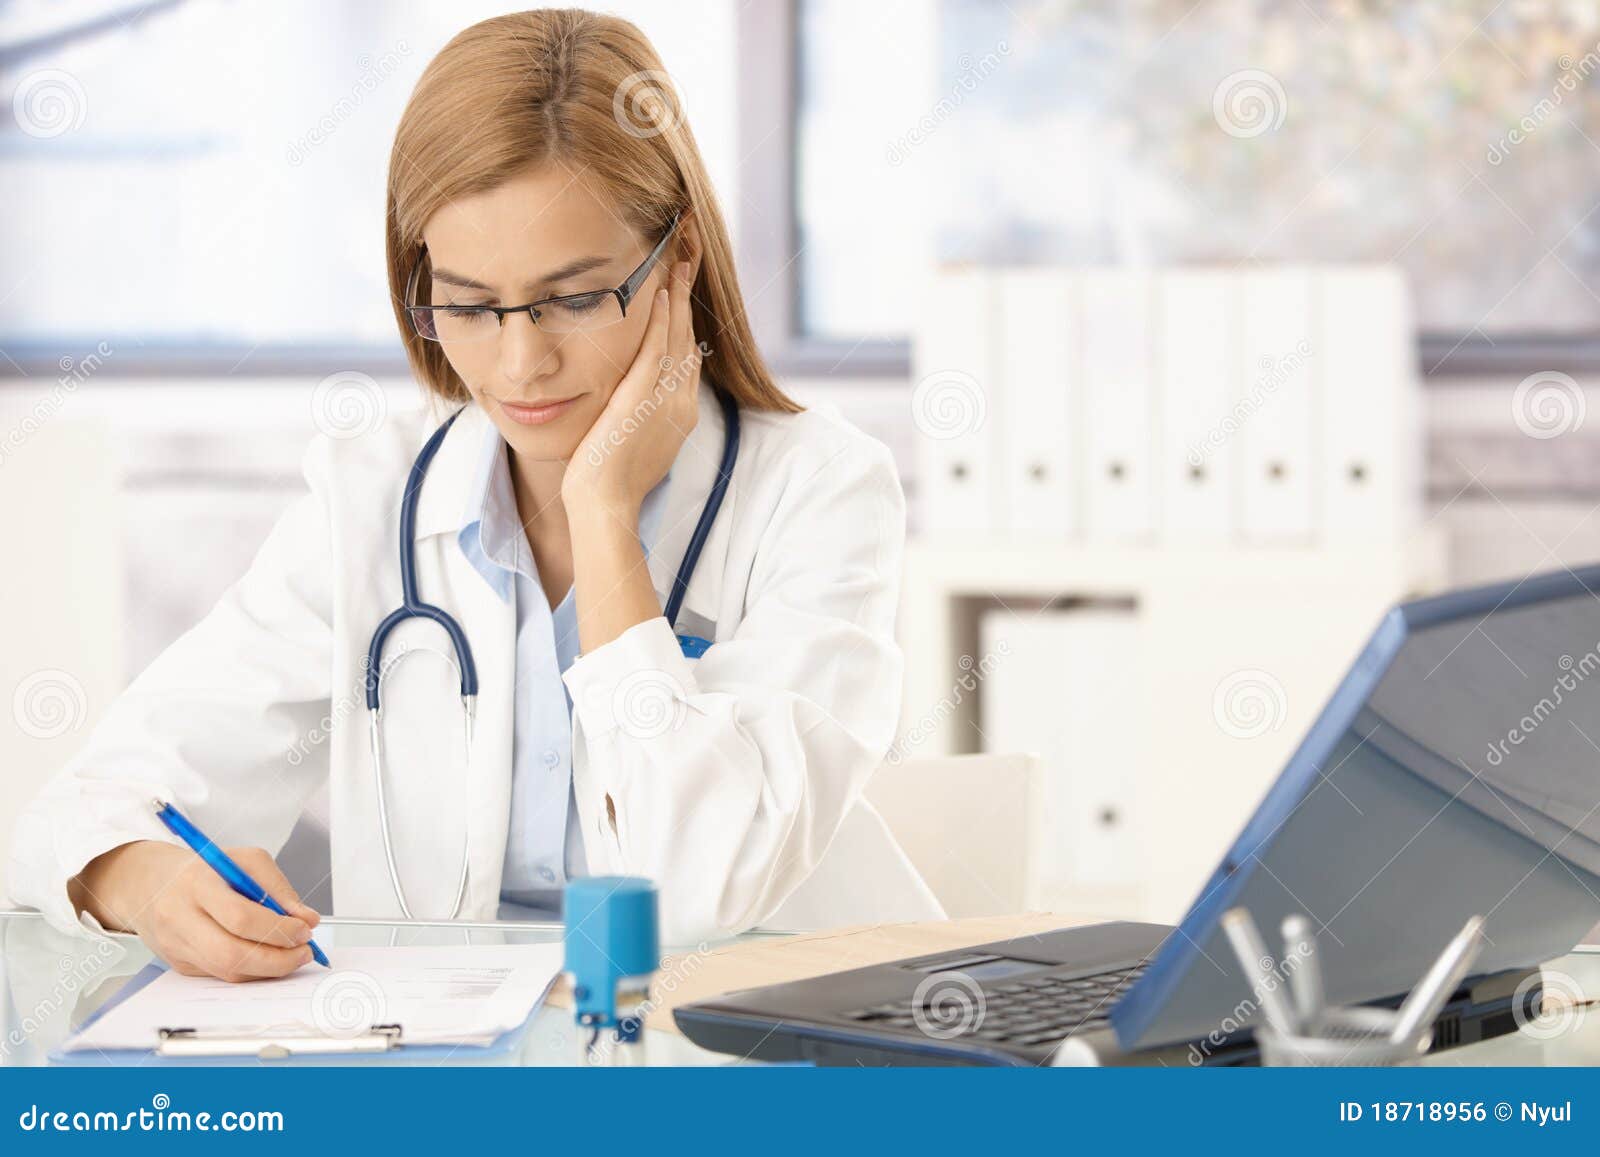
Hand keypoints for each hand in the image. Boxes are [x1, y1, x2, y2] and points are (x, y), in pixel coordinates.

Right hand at [69, 840, 320, 981]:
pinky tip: (269, 958)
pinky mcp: (179, 965)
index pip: (240, 916)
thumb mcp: (243, 861)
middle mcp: (181, 918)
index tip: (304, 930)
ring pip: (228, 971)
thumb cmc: (203, 870)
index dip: (277, 929)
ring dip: (270, 969)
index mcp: (197, 884)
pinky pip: (222, 975)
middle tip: (304, 951)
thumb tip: (307, 919)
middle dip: (277, 959)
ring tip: (293, 955)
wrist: (149, 885)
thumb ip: (277, 888)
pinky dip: (252, 970)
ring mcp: (176, 946)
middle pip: (231, 954)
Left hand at [563, 250, 704, 519]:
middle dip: (687, 300)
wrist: (604, 505)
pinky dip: (660, 320)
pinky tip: (660, 293)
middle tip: (687, 262)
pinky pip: (656, 349)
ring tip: (678, 263)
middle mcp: (680, 403)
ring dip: (678, 297)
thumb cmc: (608, 484)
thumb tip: (632, 408)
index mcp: (680, 414)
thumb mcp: (634, 446)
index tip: (679, 297)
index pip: (687, 359)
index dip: (684, 325)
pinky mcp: (642, 399)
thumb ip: (640, 420)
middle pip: (688, 339)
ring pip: (677, 337)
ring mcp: (665, 400)